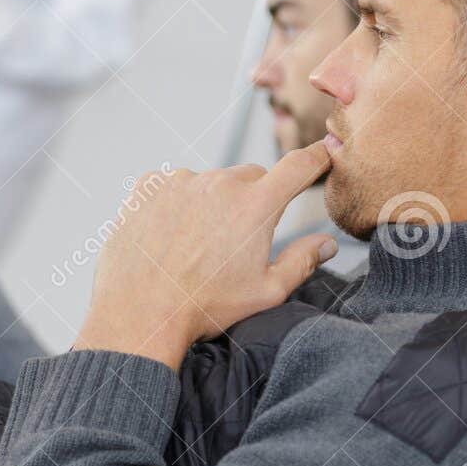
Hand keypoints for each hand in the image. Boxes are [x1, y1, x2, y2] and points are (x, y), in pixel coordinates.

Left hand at [75, 143, 337, 369]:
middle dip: (254, 200)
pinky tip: (169, 235)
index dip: (316, 158)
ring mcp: (180, 180)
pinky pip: (173, 185)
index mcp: (255, 206)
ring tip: (195, 245)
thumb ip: (302, 262)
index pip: (298, 166)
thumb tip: (328, 243)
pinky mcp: (148, 186)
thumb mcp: (265, 292)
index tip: (324, 153)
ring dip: (212, 202)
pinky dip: (177, 202)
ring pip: (210, 182)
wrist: (138, 312)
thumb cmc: (204, 306)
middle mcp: (218, 183)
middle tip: (238, 240)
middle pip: (251, 177)